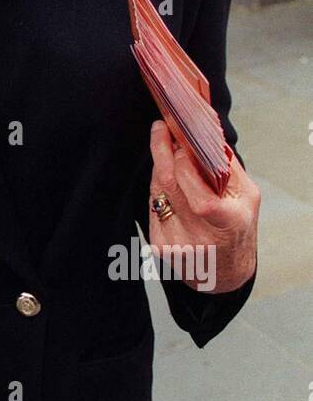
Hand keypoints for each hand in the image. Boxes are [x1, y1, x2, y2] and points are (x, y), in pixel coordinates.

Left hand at [148, 120, 259, 292]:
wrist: (224, 271)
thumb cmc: (238, 227)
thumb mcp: (247, 197)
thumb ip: (228, 168)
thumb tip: (206, 136)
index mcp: (228, 224)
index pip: (199, 197)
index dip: (184, 166)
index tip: (178, 140)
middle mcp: (200, 238)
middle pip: (170, 187)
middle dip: (161, 152)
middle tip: (160, 129)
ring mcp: (176, 244)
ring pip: (157, 193)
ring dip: (159, 168)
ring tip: (166, 152)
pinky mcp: (159, 246)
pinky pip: (152, 206)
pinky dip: (158, 189)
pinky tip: (169, 184)